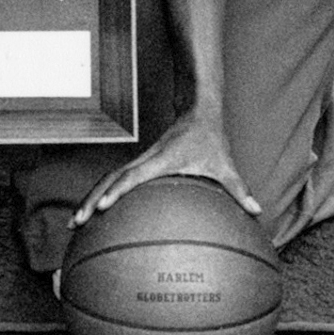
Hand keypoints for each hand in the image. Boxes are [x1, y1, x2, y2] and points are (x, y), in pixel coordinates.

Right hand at [77, 113, 260, 224]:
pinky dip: (101, 195)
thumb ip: (240, 190)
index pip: (133, 176)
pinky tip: (94, 213)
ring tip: (75, 223)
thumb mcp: (226, 165)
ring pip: (107, 180)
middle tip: (76, 223)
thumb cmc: (211, 139)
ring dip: (90, 199)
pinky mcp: (139, 165)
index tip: (102, 205)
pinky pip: (115, 181)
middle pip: (110, 180)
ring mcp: (139, 162)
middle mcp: (145, 161)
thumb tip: (258, 212)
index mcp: (161, 160)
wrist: (198, 111)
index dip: (117, 190)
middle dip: (91, 200)